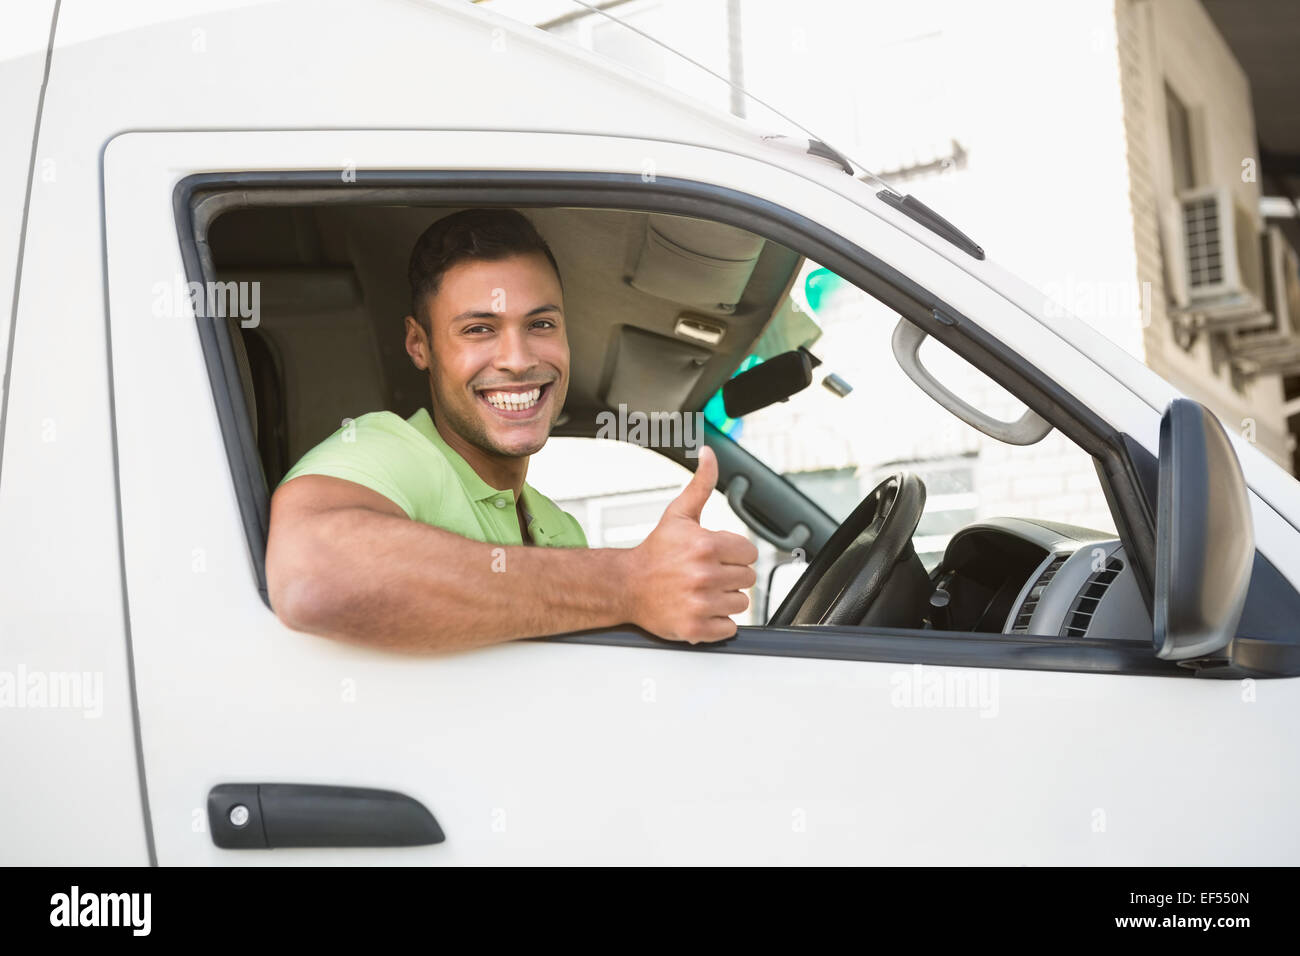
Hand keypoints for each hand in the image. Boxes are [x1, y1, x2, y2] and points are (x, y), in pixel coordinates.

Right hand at [628, 445, 758, 642]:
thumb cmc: (655, 552)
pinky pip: (729, 628)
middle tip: (705, 574)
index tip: (715, 556)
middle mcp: (705, 575)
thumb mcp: (678, 514)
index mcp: (706, 545)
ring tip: (701, 591)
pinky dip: (718, 623)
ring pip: (740, 604)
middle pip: (747, 579)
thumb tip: (709, 453)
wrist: (625, 586)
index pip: (749, 553)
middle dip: (729, 576)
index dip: (734, 554)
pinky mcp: (696, 628)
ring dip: (724, 600)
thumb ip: (701, 483)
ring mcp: (700, 603)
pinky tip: (699, 608)